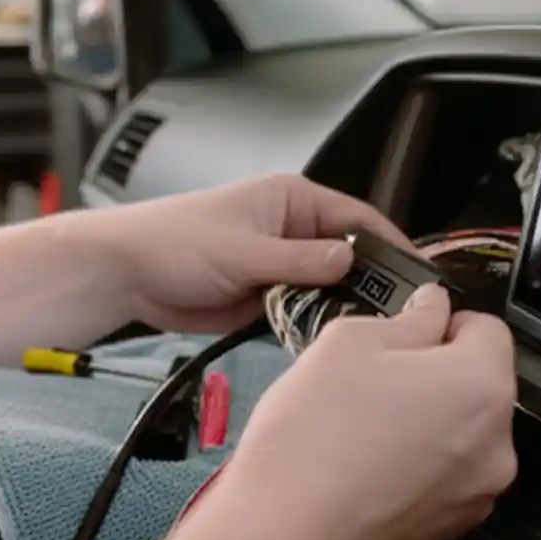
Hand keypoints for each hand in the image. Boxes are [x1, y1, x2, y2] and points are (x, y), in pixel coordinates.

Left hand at [54, 174, 411, 332]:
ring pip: (327, 289)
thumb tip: (348, 263)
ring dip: (336, 308)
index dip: (390, 244)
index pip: (358, 219)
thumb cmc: (171, 241)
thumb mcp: (244, 251)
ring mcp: (279, 266)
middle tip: (391, 313)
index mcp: (292, 200)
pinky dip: (311, 324)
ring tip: (358, 330)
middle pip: (348, 257)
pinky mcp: (264, 298)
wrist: (125, 274)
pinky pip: (301, 312)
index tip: (415, 272)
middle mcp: (291, 230)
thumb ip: (301, 261)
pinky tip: (324, 339)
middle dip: (365, 283)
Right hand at [213, 284, 517, 539]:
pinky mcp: (452, 528)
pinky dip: (418, 461)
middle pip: (478, 384)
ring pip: (461, 431)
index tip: (406, 329)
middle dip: (434, 373)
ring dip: (426, 419)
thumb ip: (406, 319)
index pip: (488, 328)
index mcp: (481, 387)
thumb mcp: (348, 343)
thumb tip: (431, 310)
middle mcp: (497, 444)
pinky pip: (445, 474)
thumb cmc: (312, 440)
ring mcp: (478, 493)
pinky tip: (366, 463)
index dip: (444, 321)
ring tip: (363, 426)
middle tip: (372, 380)